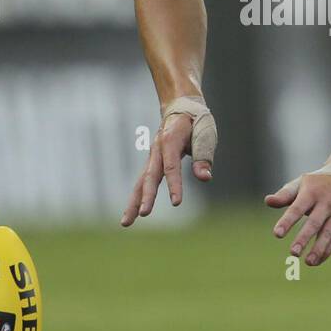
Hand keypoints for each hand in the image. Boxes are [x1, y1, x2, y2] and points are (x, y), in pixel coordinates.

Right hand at [121, 104, 216, 226]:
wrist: (180, 107)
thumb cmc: (196, 121)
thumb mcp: (205, 133)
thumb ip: (204, 155)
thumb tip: (205, 178)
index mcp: (170, 141)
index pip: (171, 167)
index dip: (174, 185)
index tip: (176, 203)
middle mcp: (156, 150)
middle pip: (149, 176)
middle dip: (146, 196)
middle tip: (144, 214)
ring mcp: (152, 157)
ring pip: (141, 182)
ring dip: (133, 202)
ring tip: (126, 223)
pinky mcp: (152, 163)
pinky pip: (143, 182)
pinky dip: (137, 197)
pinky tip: (133, 213)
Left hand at [265, 171, 330, 266]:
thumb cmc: (318, 183)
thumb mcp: (301, 183)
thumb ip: (284, 194)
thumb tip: (267, 201)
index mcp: (311, 192)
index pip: (297, 209)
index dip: (287, 221)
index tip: (277, 234)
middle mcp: (326, 203)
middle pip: (314, 223)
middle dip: (304, 238)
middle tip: (293, 253)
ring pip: (328, 233)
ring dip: (318, 249)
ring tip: (307, 262)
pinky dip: (327, 251)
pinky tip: (316, 261)